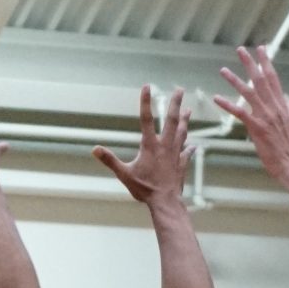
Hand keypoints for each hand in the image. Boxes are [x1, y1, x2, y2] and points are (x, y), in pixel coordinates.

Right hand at [93, 86, 192, 204]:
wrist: (165, 202)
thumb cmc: (144, 189)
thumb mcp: (124, 174)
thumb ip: (110, 160)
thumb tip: (95, 149)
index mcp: (150, 145)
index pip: (146, 118)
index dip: (146, 101)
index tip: (147, 86)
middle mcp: (165, 146)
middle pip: (171, 120)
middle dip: (175, 104)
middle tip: (180, 90)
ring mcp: (175, 154)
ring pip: (182, 132)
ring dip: (185, 120)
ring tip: (189, 110)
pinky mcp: (181, 164)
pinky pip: (187, 153)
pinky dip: (189, 148)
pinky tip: (193, 145)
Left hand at [212, 46, 288, 177]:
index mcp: (282, 106)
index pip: (273, 79)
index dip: (266, 63)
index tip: (261, 49)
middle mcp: (274, 107)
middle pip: (261, 80)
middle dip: (251, 63)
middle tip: (241, 49)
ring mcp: (265, 117)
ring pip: (248, 93)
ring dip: (235, 80)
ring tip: (223, 70)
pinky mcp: (257, 128)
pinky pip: (240, 113)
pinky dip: (227, 104)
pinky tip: (216, 98)